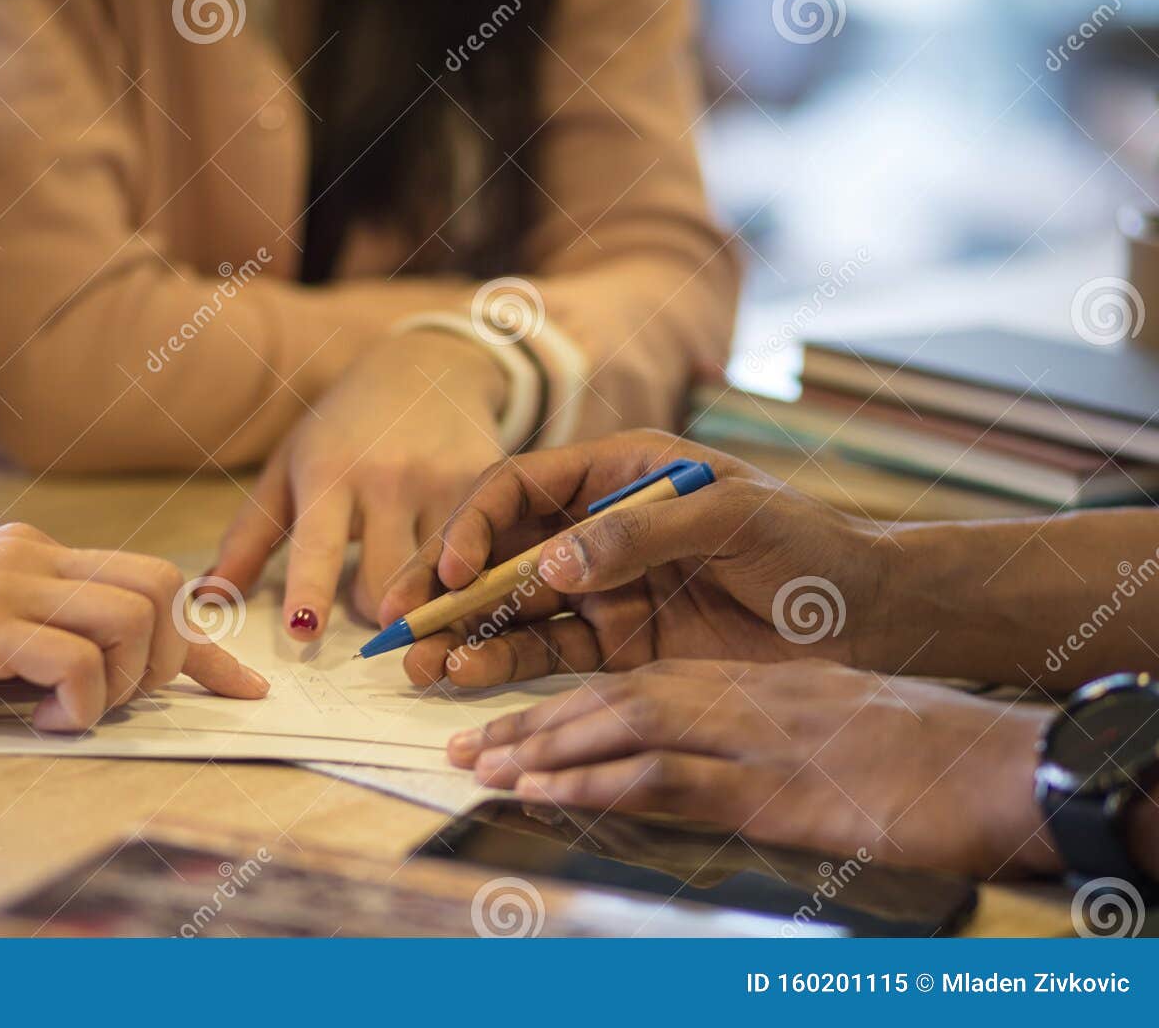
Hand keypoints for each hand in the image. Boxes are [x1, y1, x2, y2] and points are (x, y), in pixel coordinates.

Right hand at [0, 523, 269, 729]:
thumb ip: (39, 634)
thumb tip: (109, 681)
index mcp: (38, 553)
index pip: (153, 582)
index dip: (208, 646)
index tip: (241, 689)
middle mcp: (32, 555)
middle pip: (162, 586)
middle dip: (172, 659)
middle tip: (120, 704)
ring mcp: (6, 582)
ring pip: (135, 616)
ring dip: (124, 684)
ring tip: (72, 714)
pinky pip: (74, 656)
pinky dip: (79, 702)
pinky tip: (43, 720)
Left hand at [213, 330, 505, 638]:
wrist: (426, 366)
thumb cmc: (341, 429)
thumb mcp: (288, 469)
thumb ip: (248, 537)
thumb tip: (208, 599)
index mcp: (329, 472)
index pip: (317, 545)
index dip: (311, 592)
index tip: (304, 632)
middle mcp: (388, 477)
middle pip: (383, 585)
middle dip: (372, 610)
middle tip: (367, 595)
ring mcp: (443, 480)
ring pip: (436, 581)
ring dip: (419, 597)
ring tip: (409, 576)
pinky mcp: (489, 485)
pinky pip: (479, 558)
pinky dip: (463, 574)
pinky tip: (454, 562)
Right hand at [380, 431, 890, 687]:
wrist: (866, 616)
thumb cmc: (807, 543)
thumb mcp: (731, 518)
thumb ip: (640, 534)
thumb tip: (551, 561)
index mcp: (617, 472)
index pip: (519, 487)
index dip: (475, 524)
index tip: (455, 568)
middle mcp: (595, 528)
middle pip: (497, 549)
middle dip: (443, 583)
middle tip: (396, 619)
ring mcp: (601, 588)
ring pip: (509, 607)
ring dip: (460, 631)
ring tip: (418, 663)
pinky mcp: (614, 645)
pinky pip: (543, 652)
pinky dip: (501, 665)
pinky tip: (466, 677)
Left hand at [449, 659, 1058, 877]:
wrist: (1001, 766)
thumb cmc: (926, 752)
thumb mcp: (831, 732)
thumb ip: (766, 741)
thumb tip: (713, 770)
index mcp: (751, 684)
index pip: (640, 683)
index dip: (569, 704)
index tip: (515, 727)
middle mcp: (738, 698)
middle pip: (614, 696)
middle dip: (535, 722)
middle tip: (470, 744)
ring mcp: (749, 737)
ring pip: (622, 723)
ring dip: (546, 746)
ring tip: (484, 765)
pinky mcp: (768, 786)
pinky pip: (664, 774)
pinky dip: (596, 779)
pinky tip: (546, 789)